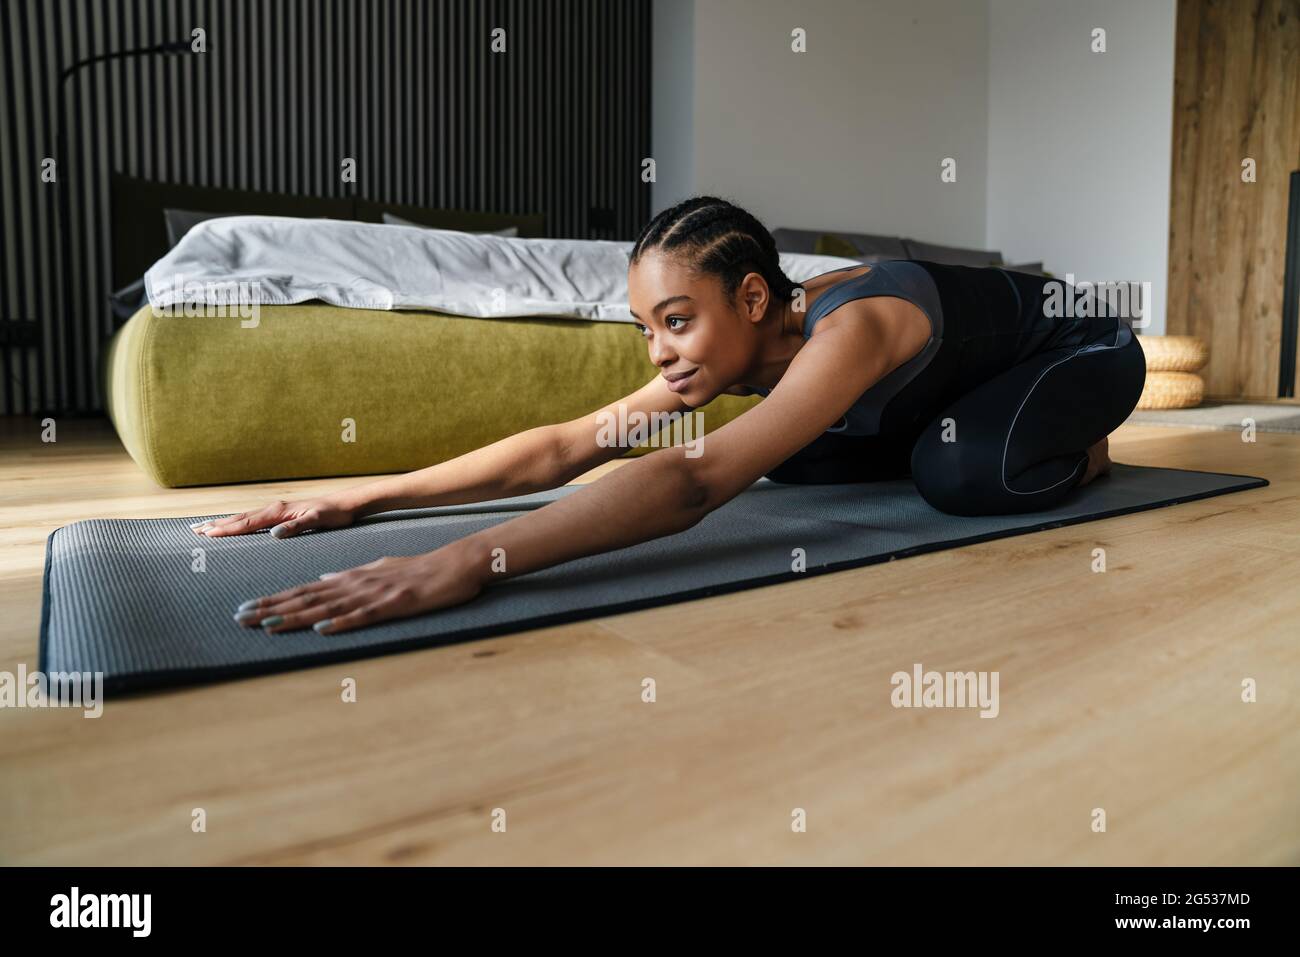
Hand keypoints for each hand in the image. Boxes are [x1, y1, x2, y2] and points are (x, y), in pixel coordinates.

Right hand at [191, 496, 356, 538]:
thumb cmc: (334, 514)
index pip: (247, 523)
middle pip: (239, 518)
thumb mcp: (317, 520)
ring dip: (224, 523)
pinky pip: (254, 519)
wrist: (346, 503)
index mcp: (278, 512)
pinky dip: (239, 522)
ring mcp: (277, 510)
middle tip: (193, 531)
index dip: (226, 529)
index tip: (206, 535)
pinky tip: (235, 526)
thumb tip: (274, 534)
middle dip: (216, 525)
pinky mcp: (282, 513)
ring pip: (244, 517)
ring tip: (205, 527)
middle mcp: (274, 509)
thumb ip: (296, 527)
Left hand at [233, 547, 485, 634]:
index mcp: (351, 577)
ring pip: (327, 606)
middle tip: (240, 618)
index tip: (246, 608)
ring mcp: (374, 593)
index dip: (274, 600)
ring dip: (296, 617)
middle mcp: (356, 583)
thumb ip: (349, 575)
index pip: (304, 589)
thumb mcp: (379, 568)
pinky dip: (341, 622)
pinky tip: (321, 629)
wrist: (455, 564)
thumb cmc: (419, 569)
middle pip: (306, 597)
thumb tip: (323, 578)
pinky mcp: (395, 604)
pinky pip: (364, 615)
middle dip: (272, 609)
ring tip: (267, 626)